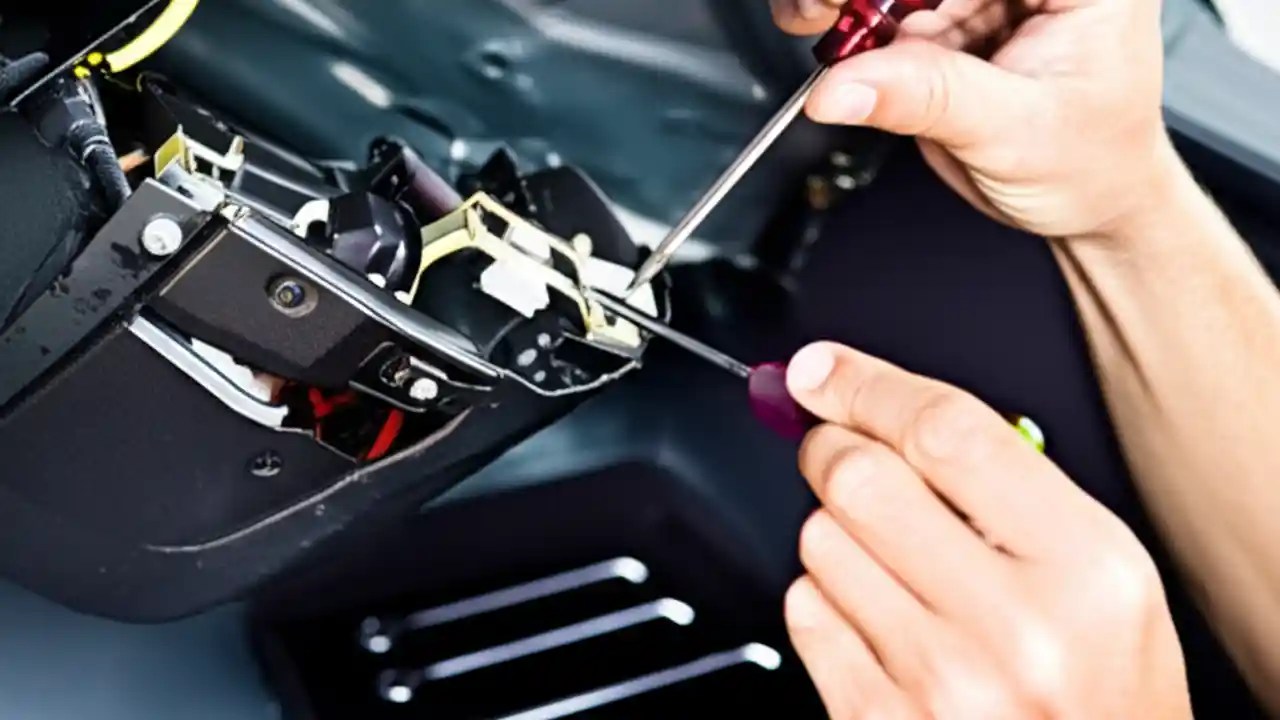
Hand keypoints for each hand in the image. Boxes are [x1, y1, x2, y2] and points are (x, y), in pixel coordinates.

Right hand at [769, 0, 1179, 239]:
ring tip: (812, 20)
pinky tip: (835, 46)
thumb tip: (843, 86)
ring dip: (847, 4)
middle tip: (819, 10)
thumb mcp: (1010, 133)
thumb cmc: (1090, 165)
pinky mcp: (951, 18)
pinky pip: (889, 8)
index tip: (847, 3)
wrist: (1088, 203)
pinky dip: (850, 23)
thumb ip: (926, 98)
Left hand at [781, 341, 1191, 718]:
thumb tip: (880, 404)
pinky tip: (879, 623)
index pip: (946, 432)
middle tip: (844, 453)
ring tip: (897, 569)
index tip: (821, 369)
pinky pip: (803, 612)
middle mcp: (1012, 629)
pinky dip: (825, 599)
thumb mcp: (1102, 578)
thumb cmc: (1100, 690)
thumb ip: (1009, 486)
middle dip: (833, 448)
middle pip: (860, 478)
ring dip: (838, 533)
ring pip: (819, 542)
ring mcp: (938, 682)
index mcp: (1086, 570)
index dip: (867, 384)